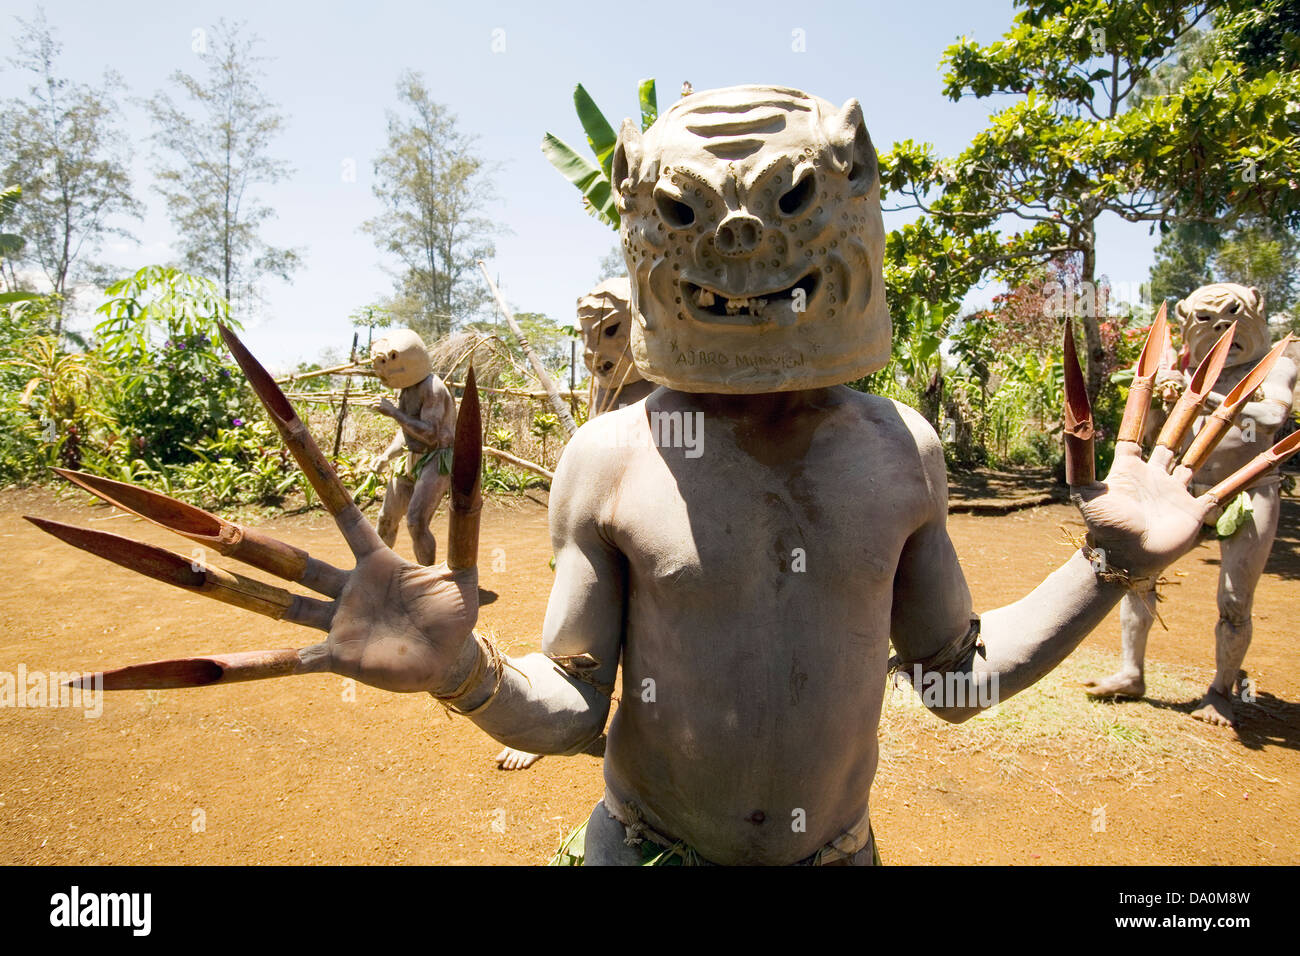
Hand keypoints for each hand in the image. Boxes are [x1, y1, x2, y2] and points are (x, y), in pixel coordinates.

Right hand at [31, 325, 485, 697]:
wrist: (456, 664)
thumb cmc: (453, 611)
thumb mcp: (461, 553)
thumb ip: (462, 504)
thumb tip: (481, 428)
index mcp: (363, 553)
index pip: (325, 488)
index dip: (297, 444)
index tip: (269, 402)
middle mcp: (331, 582)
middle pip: (260, 544)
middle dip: (197, 519)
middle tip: (123, 487)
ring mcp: (323, 619)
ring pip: (252, 595)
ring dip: (193, 579)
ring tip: (130, 554)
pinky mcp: (331, 657)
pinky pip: (270, 664)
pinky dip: (217, 670)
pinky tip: (156, 672)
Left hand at [1064, 310, 1296, 579]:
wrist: (1123, 562)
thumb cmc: (1102, 527)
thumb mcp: (1085, 485)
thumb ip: (1078, 451)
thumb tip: (1069, 412)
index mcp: (1129, 460)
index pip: (1141, 413)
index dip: (1147, 384)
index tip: (1156, 353)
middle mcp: (1157, 468)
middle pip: (1182, 419)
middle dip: (1197, 389)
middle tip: (1214, 355)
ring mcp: (1180, 486)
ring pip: (1209, 443)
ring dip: (1230, 414)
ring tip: (1253, 385)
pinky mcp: (1200, 508)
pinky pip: (1235, 483)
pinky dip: (1259, 466)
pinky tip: (1284, 447)